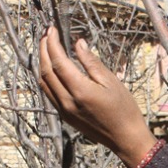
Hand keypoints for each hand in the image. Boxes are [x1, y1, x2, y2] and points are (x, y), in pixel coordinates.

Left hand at [38, 28, 158, 167]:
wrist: (125, 138)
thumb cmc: (124, 109)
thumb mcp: (111, 81)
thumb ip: (91, 62)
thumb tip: (78, 44)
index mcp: (80, 91)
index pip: (58, 62)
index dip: (52, 44)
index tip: (52, 30)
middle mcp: (67, 101)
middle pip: (46, 71)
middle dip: (43, 50)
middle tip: (46, 35)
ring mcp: (64, 110)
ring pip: (44, 83)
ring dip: (42, 63)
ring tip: (46, 48)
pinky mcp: (65, 116)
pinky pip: (49, 93)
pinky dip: (46, 77)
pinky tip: (51, 68)